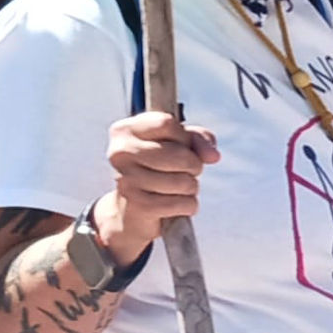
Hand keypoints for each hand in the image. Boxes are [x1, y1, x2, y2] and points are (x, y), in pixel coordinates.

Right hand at [96, 110, 216, 255]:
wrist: (133, 208)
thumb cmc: (159, 166)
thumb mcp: (178, 144)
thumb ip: (198, 140)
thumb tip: (213, 156)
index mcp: (124, 130)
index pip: (167, 124)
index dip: (184, 137)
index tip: (182, 146)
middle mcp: (119, 153)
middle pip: (178, 154)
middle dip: (194, 165)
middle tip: (190, 170)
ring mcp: (126, 180)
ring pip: (181, 181)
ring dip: (192, 186)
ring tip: (183, 186)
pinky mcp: (137, 206)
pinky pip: (179, 203)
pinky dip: (189, 205)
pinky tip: (181, 204)